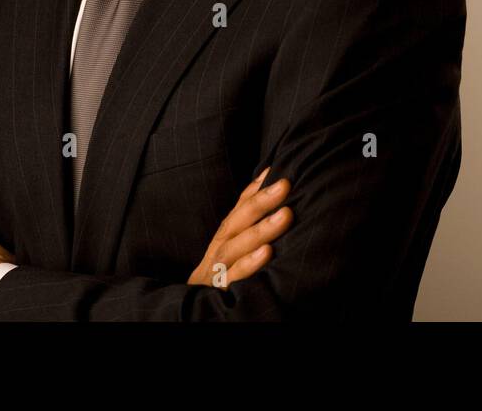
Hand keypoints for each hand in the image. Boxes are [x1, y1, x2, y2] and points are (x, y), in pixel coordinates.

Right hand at [187, 167, 292, 289]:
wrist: (196, 308)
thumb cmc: (224, 271)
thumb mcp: (234, 243)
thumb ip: (248, 213)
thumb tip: (268, 173)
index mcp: (225, 236)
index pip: (239, 208)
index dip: (258, 190)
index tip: (280, 173)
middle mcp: (219, 249)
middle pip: (236, 221)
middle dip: (261, 202)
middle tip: (285, 185)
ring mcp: (217, 269)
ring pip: (234, 247)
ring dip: (260, 230)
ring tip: (285, 215)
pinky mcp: (218, 290)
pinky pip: (232, 277)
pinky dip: (248, 265)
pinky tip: (267, 253)